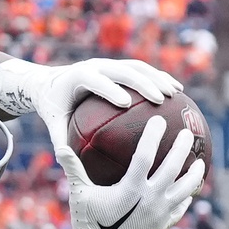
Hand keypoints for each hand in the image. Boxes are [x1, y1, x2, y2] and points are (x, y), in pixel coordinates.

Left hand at [0, 53, 180, 146]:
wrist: (51, 83)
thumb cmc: (54, 108)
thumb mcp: (54, 124)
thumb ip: (60, 141)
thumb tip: (68, 164)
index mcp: (77, 77)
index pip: (94, 80)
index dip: (109, 89)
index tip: (124, 103)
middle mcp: (95, 65)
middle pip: (122, 70)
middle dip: (142, 83)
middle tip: (159, 99)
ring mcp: (109, 64)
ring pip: (137, 67)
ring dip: (158, 78)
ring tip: (175, 94)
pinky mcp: (119, 65)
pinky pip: (143, 69)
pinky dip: (160, 77)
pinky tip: (177, 91)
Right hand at [62, 115, 205, 228]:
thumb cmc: (88, 225)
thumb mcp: (79, 196)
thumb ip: (74, 170)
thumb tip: (60, 148)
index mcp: (131, 189)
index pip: (145, 155)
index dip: (153, 135)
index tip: (159, 120)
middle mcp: (150, 200)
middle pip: (173, 168)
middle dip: (181, 148)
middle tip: (187, 134)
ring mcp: (160, 214)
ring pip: (186, 189)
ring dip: (195, 174)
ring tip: (200, 162)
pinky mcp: (163, 225)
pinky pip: (181, 209)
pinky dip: (187, 198)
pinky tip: (190, 191)